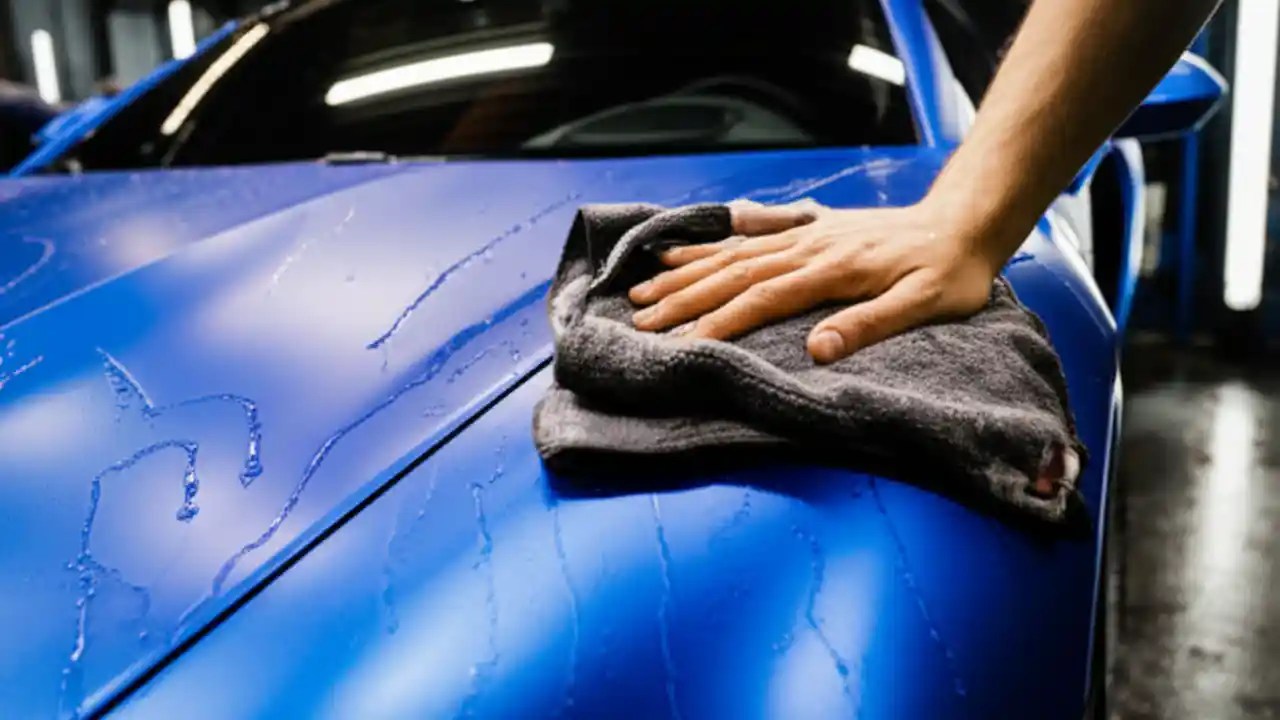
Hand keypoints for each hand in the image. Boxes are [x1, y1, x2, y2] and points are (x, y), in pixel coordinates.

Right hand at [629, 200, 1000, 363]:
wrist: (962, 223)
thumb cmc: (949, 273)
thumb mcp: (924, 304)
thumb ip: (870, 323)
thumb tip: (818, 349)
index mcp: (831, 270)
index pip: (761, 299)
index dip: (718, 323)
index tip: (680, 345)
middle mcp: (809, 247)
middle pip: (733, 273)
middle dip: (683, 298)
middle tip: (639, 321)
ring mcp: (805, 235)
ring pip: (733, 252)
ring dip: (686, 272)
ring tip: (642, 289)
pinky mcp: (809, 229)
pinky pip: (750, 234)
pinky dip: (712, 243)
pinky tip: (683, 249)